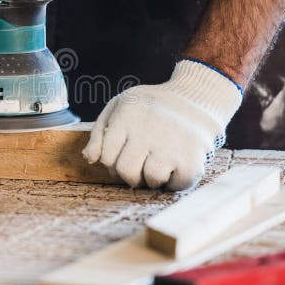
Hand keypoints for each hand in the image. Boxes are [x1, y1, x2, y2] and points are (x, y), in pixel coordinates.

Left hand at [82, 60, 242, 190]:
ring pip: (151, 180)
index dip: (112, 161)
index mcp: (128, 117)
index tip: (124, 154)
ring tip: (160, 162)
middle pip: (126, 172)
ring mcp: (171, 146)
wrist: (196, 98)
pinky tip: (176, 165)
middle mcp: (148, 131)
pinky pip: (176, 186)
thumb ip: (100, 131)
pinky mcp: (192, 159)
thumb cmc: (152, 106)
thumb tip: (89, 159)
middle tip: (140, 165)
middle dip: (130, 174)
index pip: (106, 157)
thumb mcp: (121, 105)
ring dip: (153, 178)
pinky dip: (175, 182)